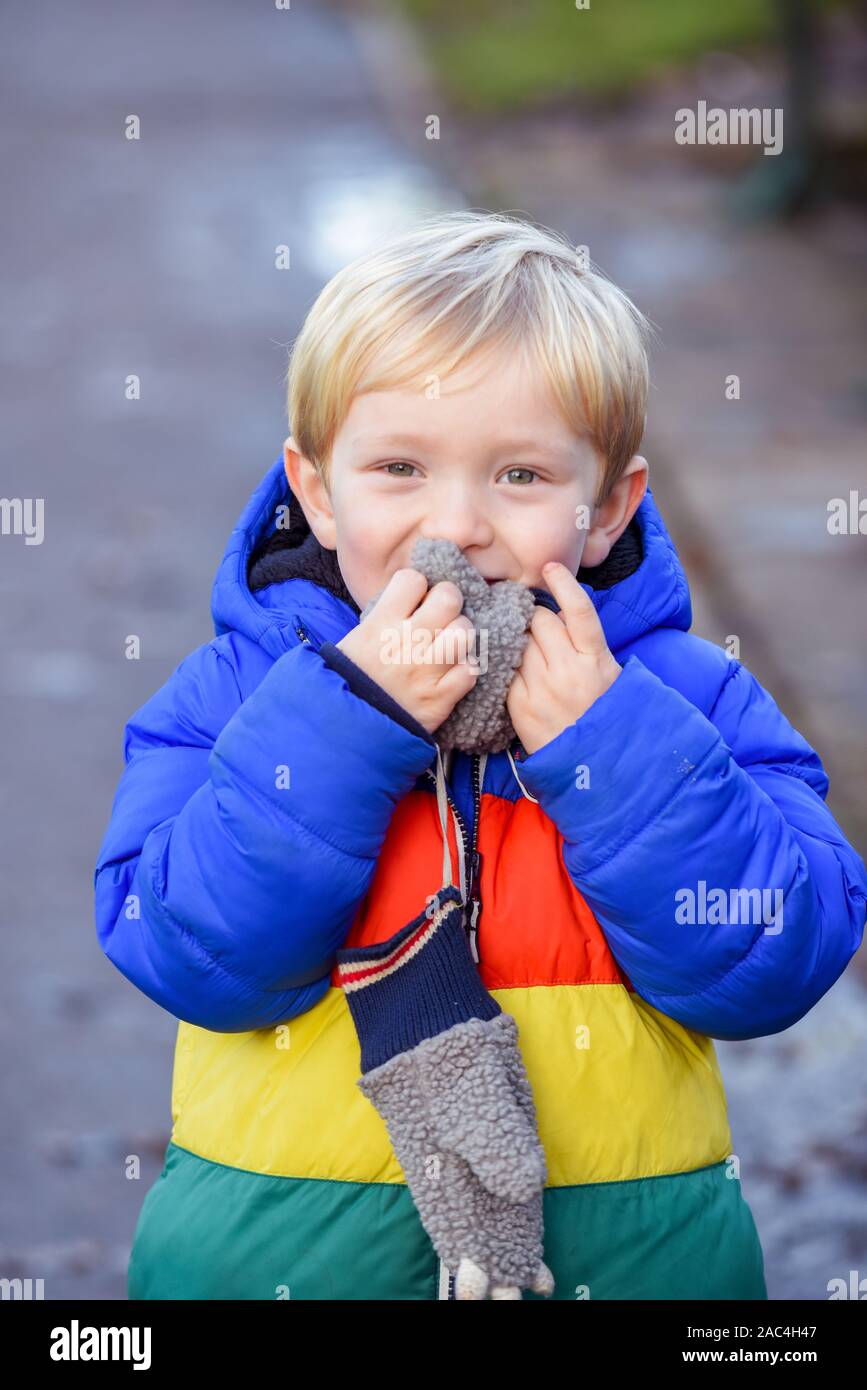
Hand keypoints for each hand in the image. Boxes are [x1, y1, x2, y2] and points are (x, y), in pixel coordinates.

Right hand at [337, 568, 479, 734]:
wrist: (345, 730)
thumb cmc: (350, 680)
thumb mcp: (355, 639)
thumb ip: (383, 615)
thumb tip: (411, 596)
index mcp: (380, 623)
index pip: (412, 579)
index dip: (418, 585)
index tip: (416, 598)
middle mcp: (406, 641)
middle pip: (448, 598)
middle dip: (449, 601)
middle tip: (442, 614)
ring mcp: (425, 670)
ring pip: (465, 632)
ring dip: (461, 635)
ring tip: (450, 643)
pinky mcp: (440, 698)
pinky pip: (470, 670)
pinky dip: (466, 670)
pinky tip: (454, 672)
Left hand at [506, 561, 620, 754]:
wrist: (593, 763)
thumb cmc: (604, 715)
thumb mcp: (609, 675)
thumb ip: (587, 644)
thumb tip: (562, 613)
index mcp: (597, 661)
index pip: (579, 611)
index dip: (564, 585)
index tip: (550, 567)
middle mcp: (569, 670)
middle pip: (541, 621)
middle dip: (536, 618)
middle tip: (535, 627)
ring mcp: (542, 688)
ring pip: (520, 642)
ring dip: (520, 640)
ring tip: (527, 652)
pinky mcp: (520, 705)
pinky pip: (507, 670)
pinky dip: (509, 664)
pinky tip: (514, 670)